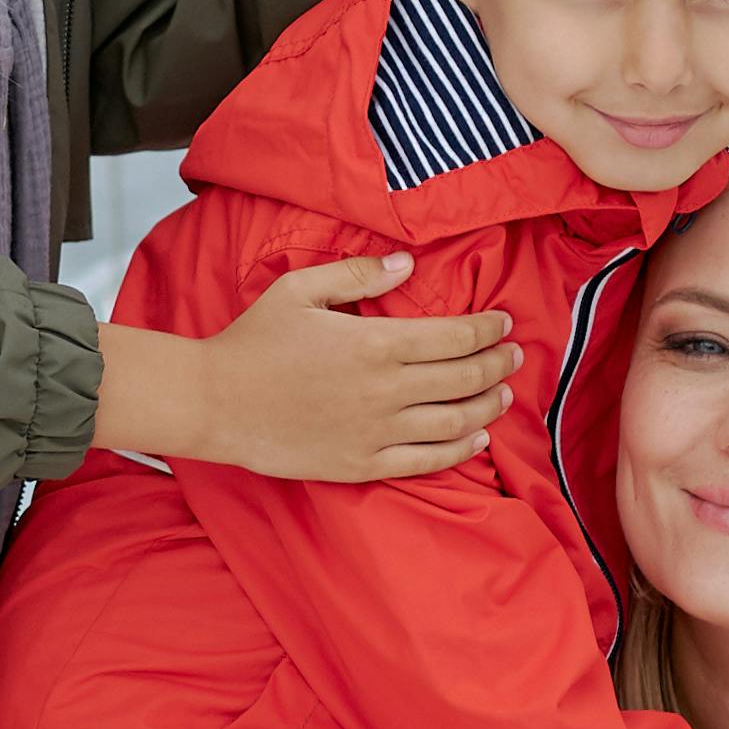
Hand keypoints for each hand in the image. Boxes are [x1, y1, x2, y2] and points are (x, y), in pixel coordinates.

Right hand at [101, 258, 520, 482]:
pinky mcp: (363, 464)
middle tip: (515, 355)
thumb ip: (357, 273)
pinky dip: (460, 450)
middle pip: (465, 378)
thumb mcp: (299, 289)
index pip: (455, 336)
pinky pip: (426, 461)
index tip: (504, 323)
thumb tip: (407, 264)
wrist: (213, 402)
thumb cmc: (253, 341)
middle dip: (498, 364)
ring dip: (488, 406)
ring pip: (455, 422)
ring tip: (502, 394)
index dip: (488, 329)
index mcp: (375, 342)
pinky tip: (477, 439)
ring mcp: (376, 431)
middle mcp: (385, 390)